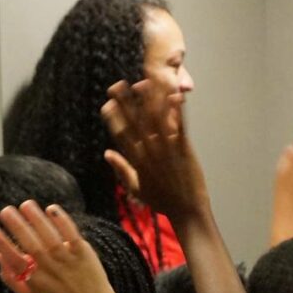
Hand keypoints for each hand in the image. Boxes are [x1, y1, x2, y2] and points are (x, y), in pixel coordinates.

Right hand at [0, 201, 119, 292]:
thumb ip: (11, 280)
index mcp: (35, 280)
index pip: (14, 259)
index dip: (0, 243)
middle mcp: (50, 269)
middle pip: (31, 244)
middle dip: (16, 225)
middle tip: (5, 210)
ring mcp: (67, 259)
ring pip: (50, 236)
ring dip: (36, 218)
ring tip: (25, 204)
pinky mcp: (83, 252)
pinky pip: (71, 233)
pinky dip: (61, 221)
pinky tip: (50, 208)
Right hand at [100, 79, 209, 218]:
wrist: (186, 211)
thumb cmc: (161, 200)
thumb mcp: (135, 188)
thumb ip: (120, 169)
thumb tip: (106, 153)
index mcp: (136, 162)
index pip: (121, 136)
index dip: (113, 119)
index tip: (106, 104)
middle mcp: (149, 153)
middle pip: (135, 123)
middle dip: (126, 103)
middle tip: (117, 85)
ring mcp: (167, 150)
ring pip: (156, 121)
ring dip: (150, 100)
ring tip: (144, 81)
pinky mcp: (184, 150)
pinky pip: (179, 126)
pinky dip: (177, 110)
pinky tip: (175, 95)